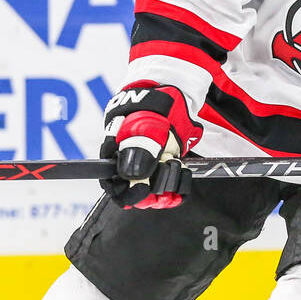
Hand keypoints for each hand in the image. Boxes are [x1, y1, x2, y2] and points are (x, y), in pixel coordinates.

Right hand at [100, 82, 202, 208]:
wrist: (172, 102)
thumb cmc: (152, 110)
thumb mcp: (147, 126)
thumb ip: (140, 150)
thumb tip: (133, 176)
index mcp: (117, 160)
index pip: (116, 190)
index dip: (129, 195)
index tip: (145, 188)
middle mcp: (133, 172)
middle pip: (140, 197)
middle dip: (157, 184)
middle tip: (166, 162)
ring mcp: (151, 175)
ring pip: (158, 196)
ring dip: (171, 181)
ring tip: (174, 160)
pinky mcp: (167, 176)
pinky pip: (174, 194)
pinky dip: (181, 184)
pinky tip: (183, 169)